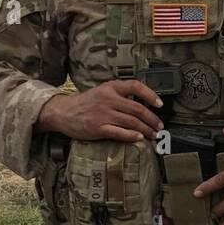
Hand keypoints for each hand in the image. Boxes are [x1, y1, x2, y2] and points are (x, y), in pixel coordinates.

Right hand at [36, 79, 163, 140]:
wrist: (63, 112)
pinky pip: (119, 132)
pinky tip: (139, 138)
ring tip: (153, 135)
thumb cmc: (86, 103)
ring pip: (131, 122)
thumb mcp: (102, 92)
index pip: (135, 86)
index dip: (150, 95)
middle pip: (137, 109)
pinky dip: (131, 136)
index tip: (160, 104)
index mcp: (111, 87)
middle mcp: (108, 99)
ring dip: (146, 130)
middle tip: (159, 127)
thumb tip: (143, 104)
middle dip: (152, 119)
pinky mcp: (98, 128)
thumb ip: (120, 95)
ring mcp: (103, 114)